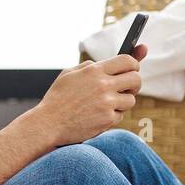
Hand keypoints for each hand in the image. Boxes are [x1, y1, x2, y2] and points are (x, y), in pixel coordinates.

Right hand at [28, 47, 143, 146]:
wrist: (48, 124)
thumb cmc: (57, 98)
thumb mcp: (68, 74)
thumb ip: (89, 66)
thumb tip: (107, 63)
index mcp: (94, 70)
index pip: (127, 60)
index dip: (134, 63)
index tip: (132, 69)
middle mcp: (103, 85)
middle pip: (136, 79)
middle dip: (134, 83)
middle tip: (127, 88)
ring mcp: (107, 103)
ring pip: (131, 100)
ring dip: (123, 102)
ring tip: (107, 104)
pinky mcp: (107, 119)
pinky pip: (120, 115)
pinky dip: (112, 116)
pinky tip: (97, 116)